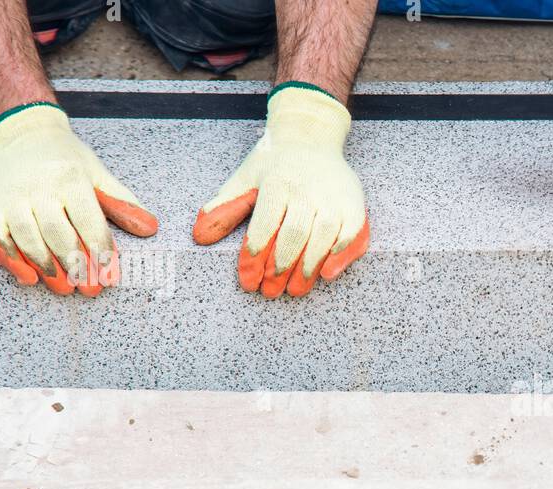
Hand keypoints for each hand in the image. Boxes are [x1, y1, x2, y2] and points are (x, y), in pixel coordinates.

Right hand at [0, 103, 157, 296]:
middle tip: (89, 289)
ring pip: (27, 238)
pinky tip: (29, 277)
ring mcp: (11, 196)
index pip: (88, 221)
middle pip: (57, 233)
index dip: (101, 251)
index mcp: (70, 179)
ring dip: (46, 267)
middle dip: (75, 265)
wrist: (23, 132)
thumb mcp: (98, 174)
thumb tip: (151, 229)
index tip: (110, 277)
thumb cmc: (67, 160)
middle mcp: (39, 187)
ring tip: (64, 288)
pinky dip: (12, 260)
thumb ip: (122, 203)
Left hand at [192, 82, 368, 297]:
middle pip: (295, 233)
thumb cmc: (274, 164)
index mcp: (276, 182)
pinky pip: (353, 231)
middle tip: (270, 291)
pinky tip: (328, 272)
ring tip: (296, 290)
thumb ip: (224, 208)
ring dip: (309, 266)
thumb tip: (199, 236)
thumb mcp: (244, 179)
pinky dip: (343, 254)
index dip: (255, 255)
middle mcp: (306, 188)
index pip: (264, 223)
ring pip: (325, 235)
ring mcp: (333, 195)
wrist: (310, 134)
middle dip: (281, 266)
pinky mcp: (354, 202)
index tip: (248, 281)